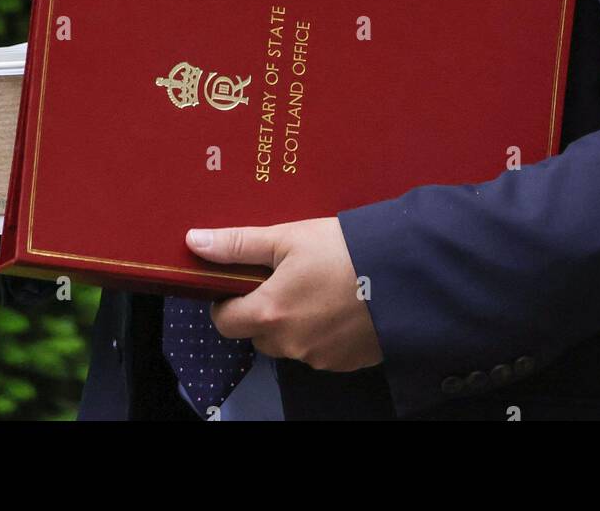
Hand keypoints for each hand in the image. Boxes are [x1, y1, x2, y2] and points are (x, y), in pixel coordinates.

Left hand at [187, 217, 382, 371]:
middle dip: (265, 309)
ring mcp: (319, 358)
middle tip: (287, 276)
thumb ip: (238, 244)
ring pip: (291, 342)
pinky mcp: (346, 362)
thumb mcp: (287, 237)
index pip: (224, 321)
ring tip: (321, 285)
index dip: (227, 300)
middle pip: (259, 333)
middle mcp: (290, 344)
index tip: (243, 281)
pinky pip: (321, 350)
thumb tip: (194, 241)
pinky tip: (341, 302)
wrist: (406, 273)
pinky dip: (324, 331)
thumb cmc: (344, 249)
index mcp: (269, 313)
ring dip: (295, 321)